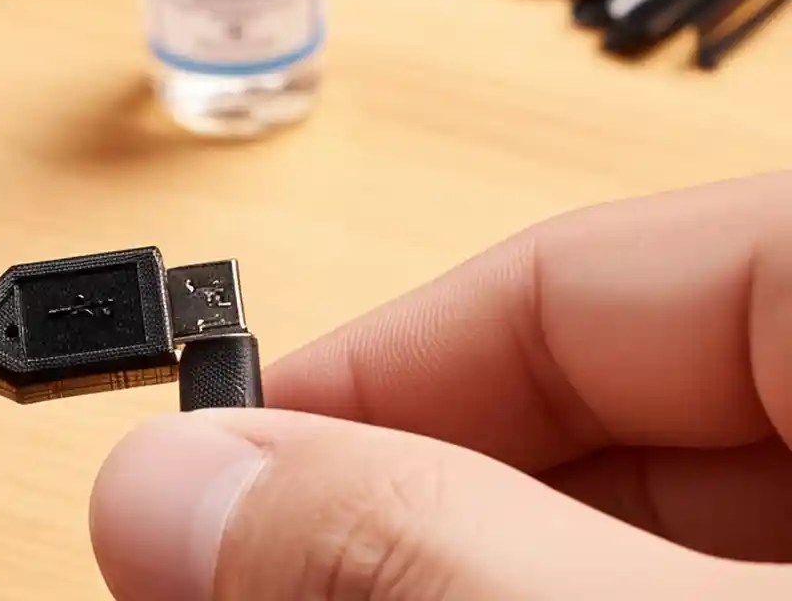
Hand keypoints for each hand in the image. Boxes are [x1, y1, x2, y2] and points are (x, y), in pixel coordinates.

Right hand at [91, 174, 791, 598]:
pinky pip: (668, 588)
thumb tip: (175, 495)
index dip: (371, 364)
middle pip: (591, 404)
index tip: (224, 456)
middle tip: (239, 572)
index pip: (575, 274)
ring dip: (445, 576)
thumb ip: (429, 549)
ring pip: (617, 522)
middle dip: (397, 494)